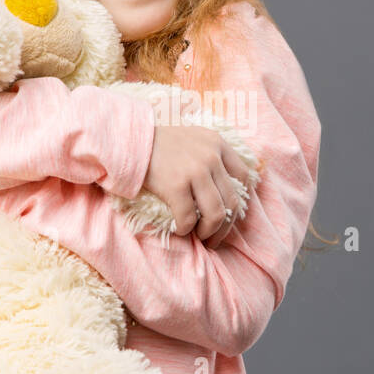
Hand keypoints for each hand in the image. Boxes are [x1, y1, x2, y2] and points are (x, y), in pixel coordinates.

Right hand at [143, 124, 249, 245]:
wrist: (129, 139)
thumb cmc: (158, 142)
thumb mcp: (193, 137)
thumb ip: (210, 153)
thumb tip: (222, 186)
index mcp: (217, 143)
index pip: (243, 176)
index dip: (240, 198)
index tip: (229, 211)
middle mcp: (211, 156)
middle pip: (233, 201)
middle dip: (226, 225)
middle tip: (216, 236)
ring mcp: (195, 171)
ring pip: (217, 214)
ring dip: (210, 232)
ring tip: (200, 236)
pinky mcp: (176, 186)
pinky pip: (189, 219)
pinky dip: (185, 229)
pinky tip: (179, 229)